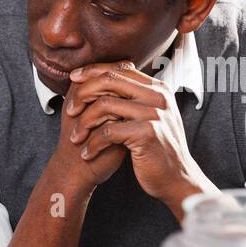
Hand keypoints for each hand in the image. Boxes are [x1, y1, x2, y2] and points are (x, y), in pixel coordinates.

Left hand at [65, 60, 216, 216]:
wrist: (175, 178)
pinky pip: (108, 131)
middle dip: (83, 94)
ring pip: (105, 105)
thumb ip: (132, 98)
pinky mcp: (148, 133)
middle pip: (110, 80)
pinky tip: (88, 154)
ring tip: (76, 138)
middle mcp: (158, 96)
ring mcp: (154, 113)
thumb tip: (103, 79)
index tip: (73, 78)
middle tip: (70, 111)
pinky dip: (93, 143)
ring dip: (84, 123)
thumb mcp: (147, 118)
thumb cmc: (155, 149)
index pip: (120, 68)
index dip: (92, 71)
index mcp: (157, 88)